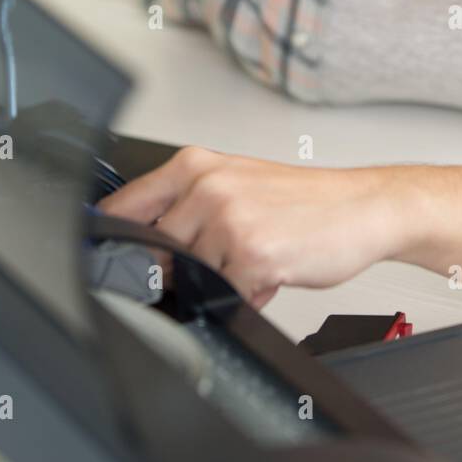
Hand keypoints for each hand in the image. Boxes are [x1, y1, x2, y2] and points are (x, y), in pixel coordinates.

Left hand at [96, 146, 408, 307]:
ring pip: (194, 276)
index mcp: (196, 166)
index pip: (125, 207)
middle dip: (183, 268)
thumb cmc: (305, 200)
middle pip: (156, 252)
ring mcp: (227, 222)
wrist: (364, 207)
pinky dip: (249, 294)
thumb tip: (143, 251)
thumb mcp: (238, 185)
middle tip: (227, 256)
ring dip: (223, 280)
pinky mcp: (251, 256)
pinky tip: (274, 271)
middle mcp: (207, 188)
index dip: (106, 239)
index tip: (96, 257)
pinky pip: (228, 295)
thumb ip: (188, 210)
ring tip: (259, 257)